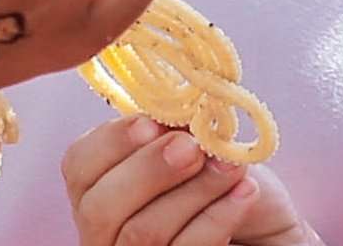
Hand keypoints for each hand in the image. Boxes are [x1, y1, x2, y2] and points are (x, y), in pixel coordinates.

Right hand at [61, 118, 318, 245]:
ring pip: (143, 232)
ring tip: (232, 167)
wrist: (263, 226)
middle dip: (149, 170)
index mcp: (99, 187)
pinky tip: (244, 192)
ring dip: (193, 192)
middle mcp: (104, 230)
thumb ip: (175, 129)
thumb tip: (175, 109)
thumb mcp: (196, 144)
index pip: (78, 165)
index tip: (153, 123)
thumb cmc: (219, 181)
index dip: (112, 142)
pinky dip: (216, 218)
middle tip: (192, 148)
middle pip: (101, 207)